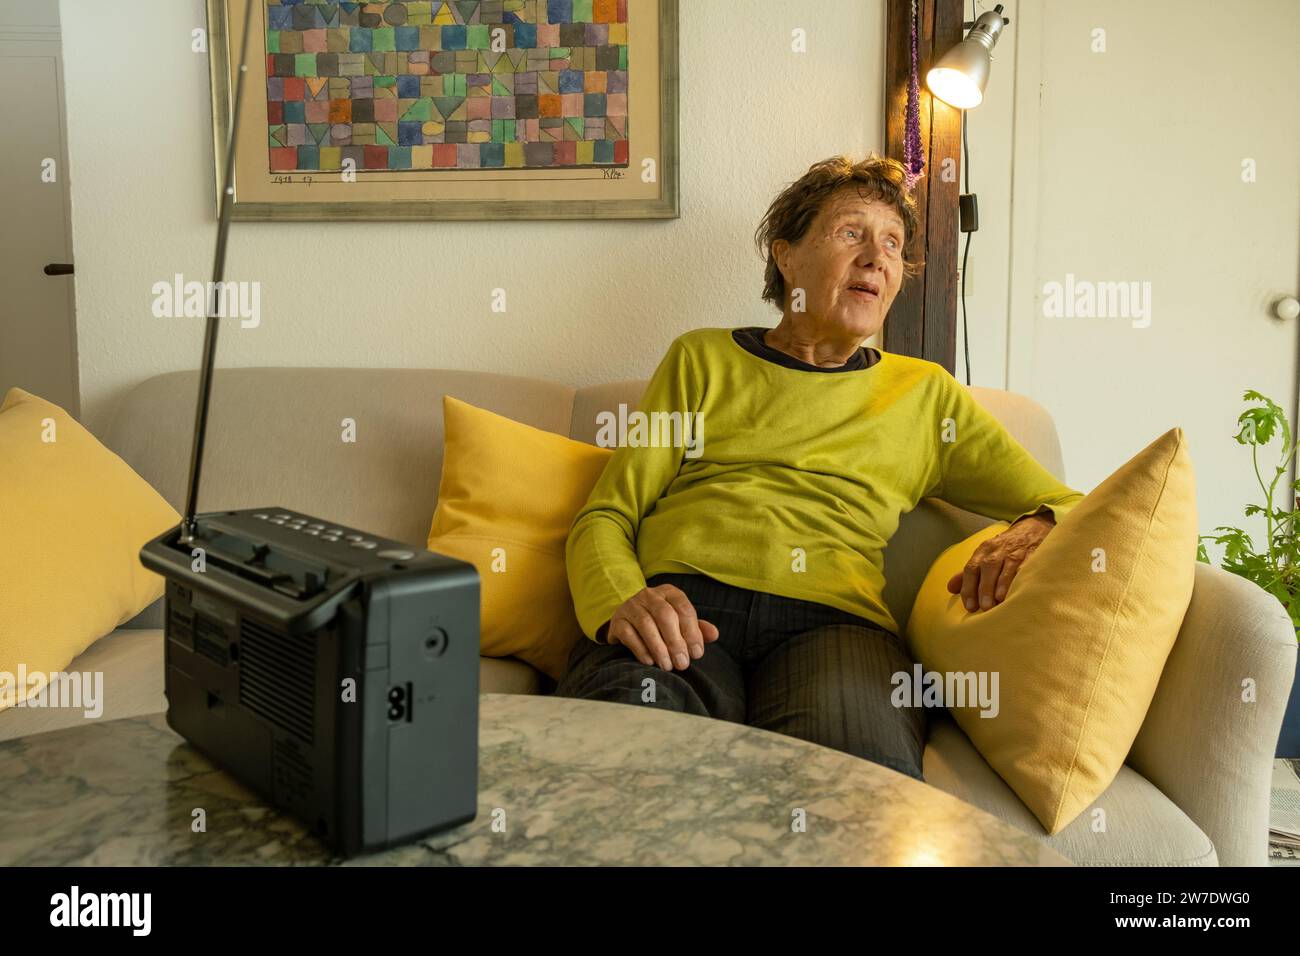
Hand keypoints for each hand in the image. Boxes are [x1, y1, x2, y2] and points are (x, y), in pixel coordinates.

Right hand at [600, 584, 719, 670]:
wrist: (627, 621)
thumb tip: (714, 634)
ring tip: (667, 666)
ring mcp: (631, 606)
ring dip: (659, 647)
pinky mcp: (618, 620)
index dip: (692, 631)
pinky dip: (640, 649)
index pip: (683, 608)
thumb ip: (697, 628)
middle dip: (675, 641)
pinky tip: (650, 661)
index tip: (697, 653)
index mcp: (669, 593)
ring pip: (646, 624)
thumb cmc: (660, 623)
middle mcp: (649, 595)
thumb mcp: (680, 622)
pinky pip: (629, 634)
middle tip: (682, 663)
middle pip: (665, 615)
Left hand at [946, 512, 1055, 611]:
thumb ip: (970, 574)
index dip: (969, 587)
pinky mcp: (1034, 552)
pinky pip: (1028, 564)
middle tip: (984, 607)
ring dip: (1002, 583)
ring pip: (1007, 565)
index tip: (969, 606)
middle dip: (985, 587)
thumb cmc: (1004, 549)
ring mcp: (1016, 550)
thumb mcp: (985, 556)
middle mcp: (997, 549)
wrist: (1032, 528)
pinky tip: (1021, 588)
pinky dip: (1023, 575)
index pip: (971, 568)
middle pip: (988, 566)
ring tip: (999, 600)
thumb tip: (950, 588)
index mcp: (983, 551)